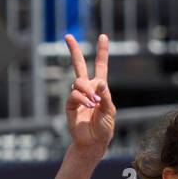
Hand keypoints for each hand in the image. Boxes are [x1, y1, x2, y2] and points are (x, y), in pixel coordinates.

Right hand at [64, 33, 114, 153]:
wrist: (93, 142)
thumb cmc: (104, 128)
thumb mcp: (110, 111)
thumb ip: (105, 96)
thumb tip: (99, 82)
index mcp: (100, 88)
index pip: (101, 66)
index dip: (102, 51)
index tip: (103, 36)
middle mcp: (87, 89)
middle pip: (79, 65)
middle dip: (74, 50)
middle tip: (68, 36)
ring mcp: (78, 95)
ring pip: (78, 82)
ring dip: (87, 90)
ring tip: (94, 103)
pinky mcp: (70, 104)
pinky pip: (74, 95)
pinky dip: (83, 99)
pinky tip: (90, 105)